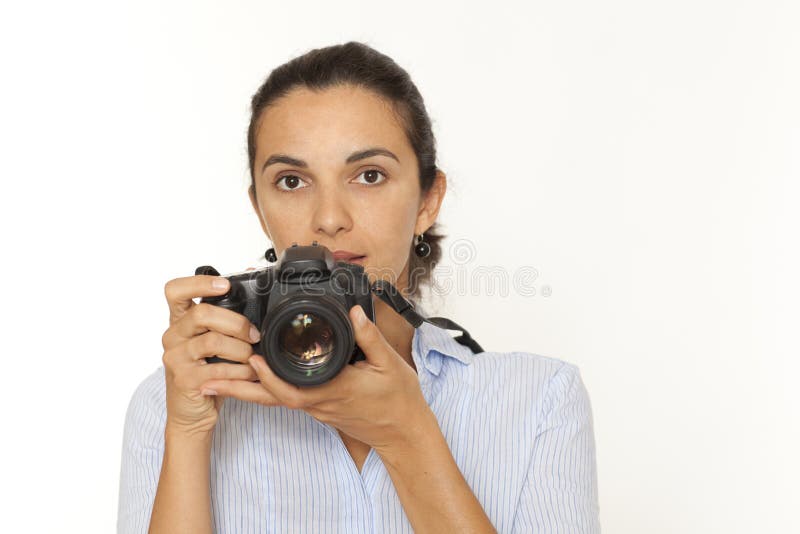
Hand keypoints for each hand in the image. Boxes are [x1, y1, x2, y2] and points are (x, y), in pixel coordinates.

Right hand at [160, 274, 259, 436]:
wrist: (193, 412)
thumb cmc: (208, 372)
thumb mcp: (214, 341)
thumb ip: (225, 318)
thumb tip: (250, 281)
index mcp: (180, 321)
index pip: (176, 291)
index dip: (199, 283)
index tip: (224, 285)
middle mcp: (173, 335)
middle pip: (202, 313)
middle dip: (237, 323)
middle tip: (254, 335)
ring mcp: (175, 358)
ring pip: (213, 341)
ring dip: (242, 350)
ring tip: (252, 358)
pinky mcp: (184, 379)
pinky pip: (219, 369)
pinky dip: (241, 371)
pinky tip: (249, 374)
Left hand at [199, 304, 432, 451]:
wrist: (403, 433)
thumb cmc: (398, 401)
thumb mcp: (389, 364)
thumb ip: (369, 337)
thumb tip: (353, 314)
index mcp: (333, 390)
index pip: (292, 387)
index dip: (268, 376)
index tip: (250, 360)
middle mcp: (318, 403)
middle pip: (270, 397)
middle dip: (238, 388)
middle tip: (208, 379)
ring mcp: (317, 408)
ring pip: (274, 400)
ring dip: (245, 390)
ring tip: (217, 382)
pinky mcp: (319, 409)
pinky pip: (285, 400)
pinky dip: (265, 390)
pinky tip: (254, 381)